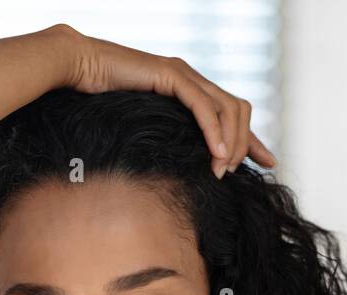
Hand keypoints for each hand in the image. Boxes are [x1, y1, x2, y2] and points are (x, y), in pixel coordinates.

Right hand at [55, 23, 277, 177]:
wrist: (78, 68)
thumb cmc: (100, 101)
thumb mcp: (140, 126)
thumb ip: (162, 138)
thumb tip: (176, 169)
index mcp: (189, 90)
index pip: (232, 114)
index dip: (252, 140)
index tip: (268, 163)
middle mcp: (193, 79)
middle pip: (239, 110)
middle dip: (246, 144)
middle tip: (237, 173)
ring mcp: (185, 74)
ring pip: (228, 108)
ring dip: (231, 142)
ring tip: (223, 170)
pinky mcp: (172, 75)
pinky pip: (204, 106)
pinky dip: (214, 131)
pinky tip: (216, 154)